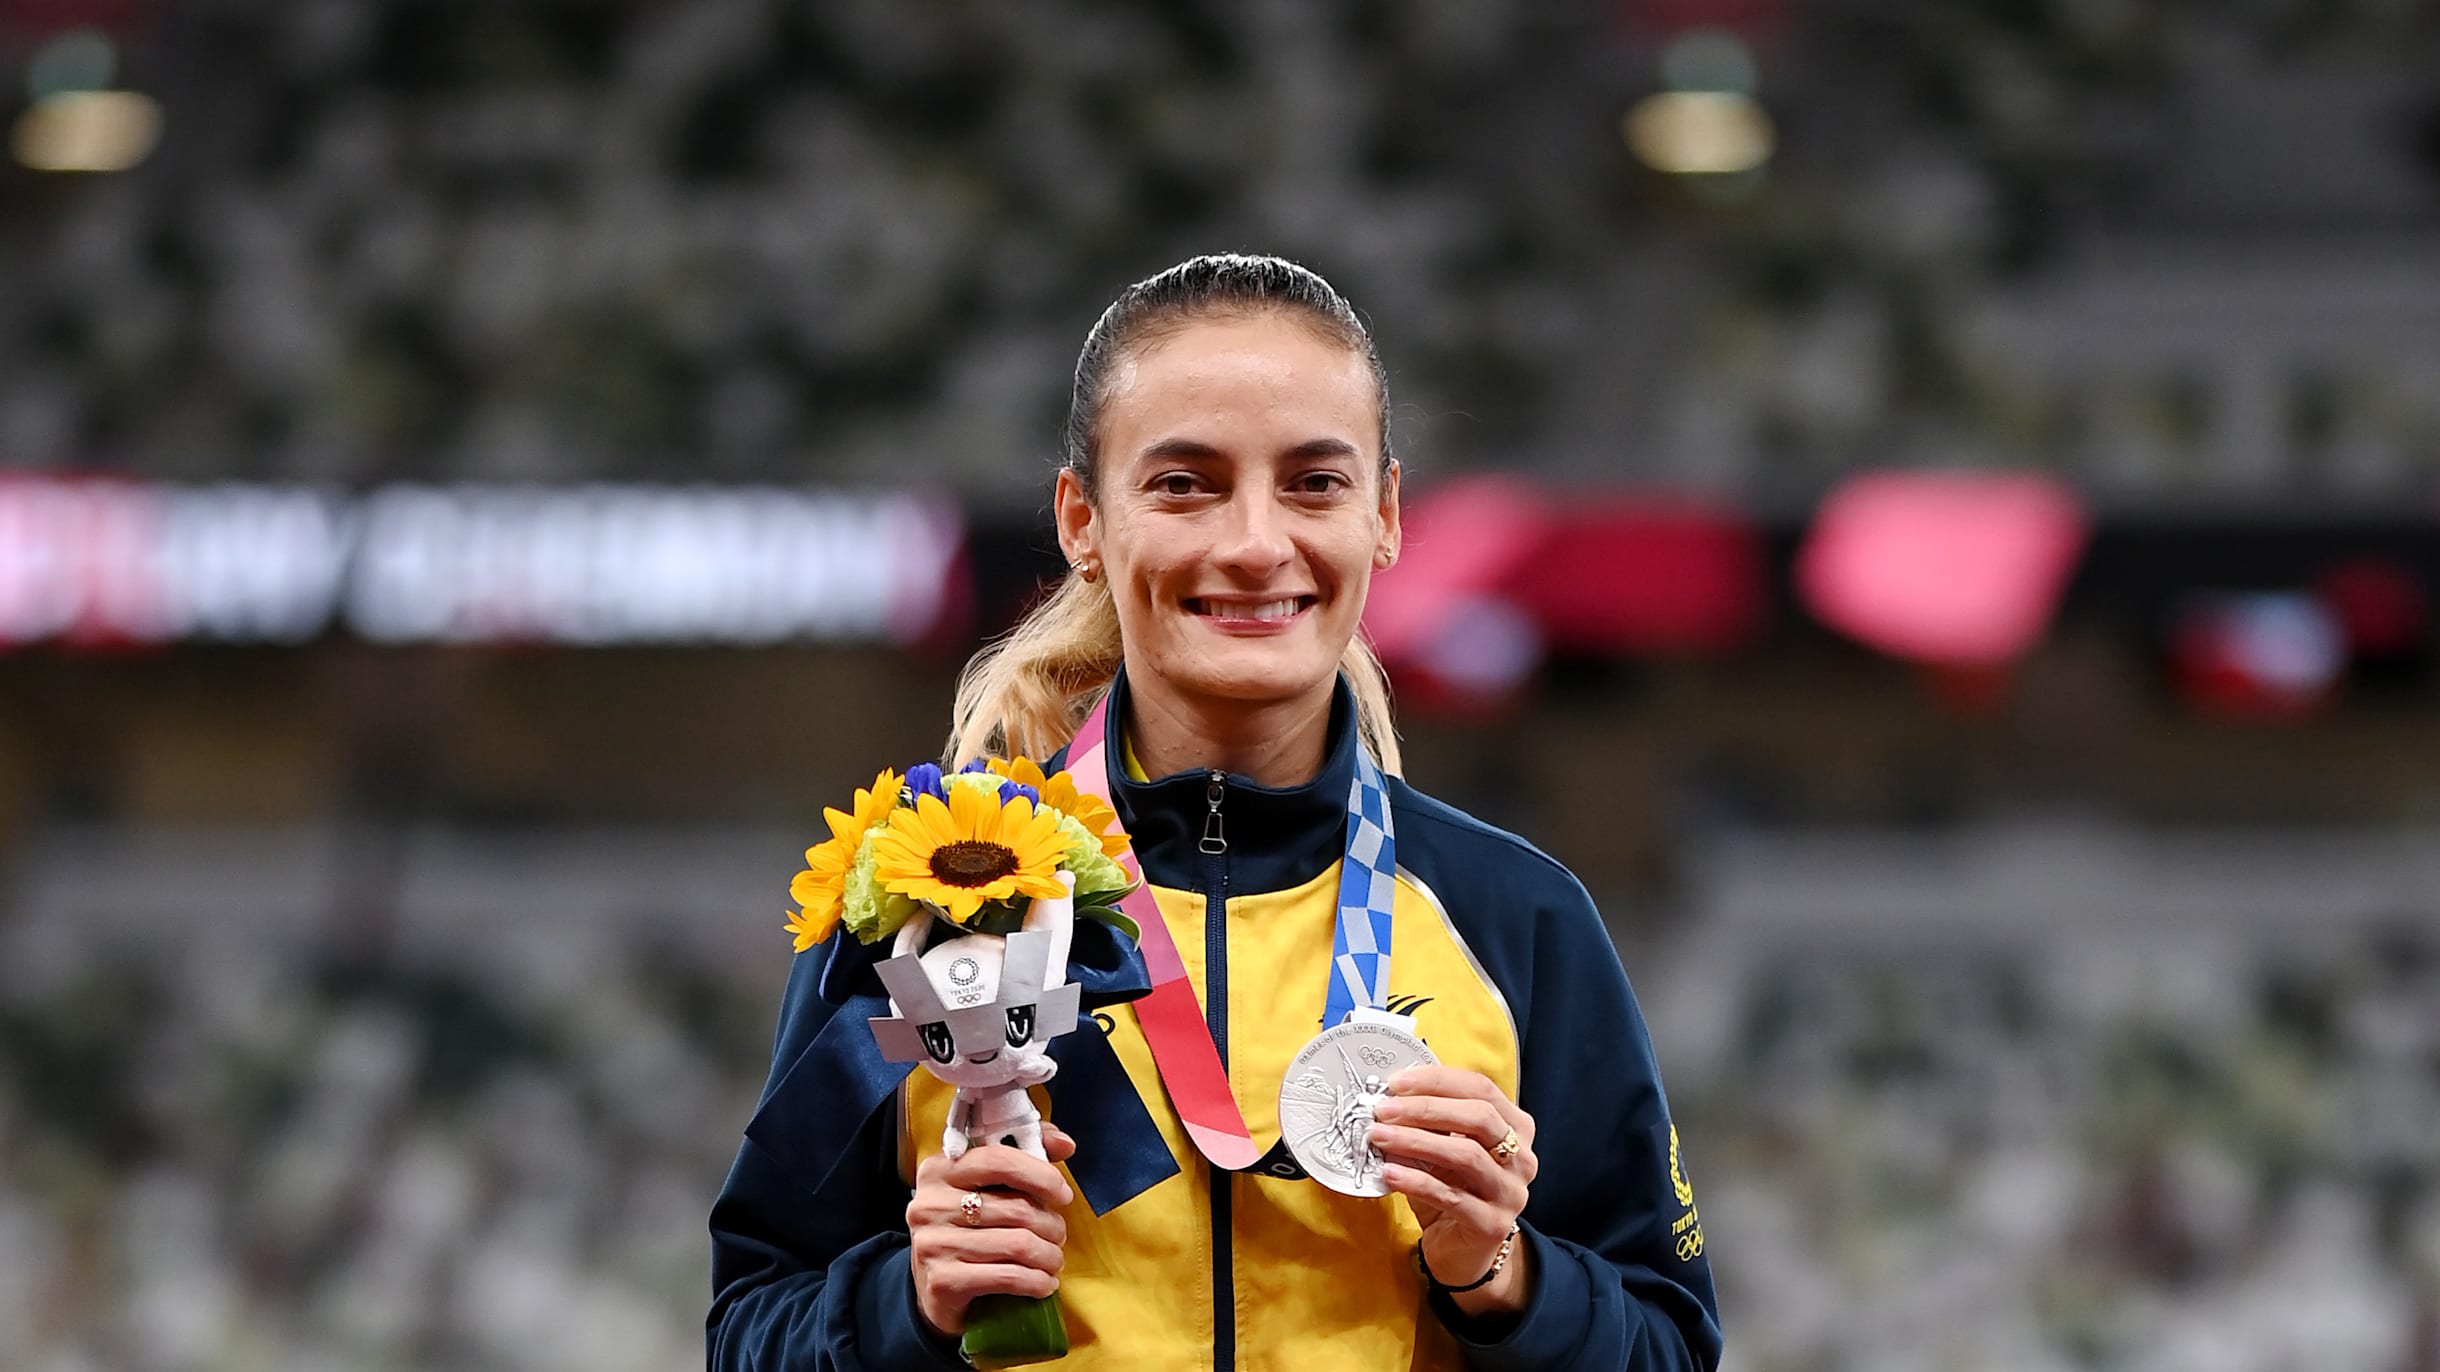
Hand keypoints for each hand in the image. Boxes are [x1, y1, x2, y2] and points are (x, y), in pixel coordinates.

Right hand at [907, 1124, 1075, 1336]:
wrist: (934, 1288)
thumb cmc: (969, 1229)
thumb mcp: (988, 1187)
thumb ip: (1025, 1156)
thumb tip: (1065, 1144)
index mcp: (940, 1170)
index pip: (998, 1160)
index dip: (1041, 1175)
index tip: (1063, 1195)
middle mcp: (930, 1204)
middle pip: (1015, 1208)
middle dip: (1051, 1225)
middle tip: (1059, 1235)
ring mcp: (933, 1244)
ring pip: (1017, 1244)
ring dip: (1049, 1256)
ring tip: (1054, 1260)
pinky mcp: (942, 1281)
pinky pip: (1007, 1277)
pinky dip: (1037, 1282)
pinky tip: (1045, 1283)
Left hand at [1368, 1066, 1536, 1315]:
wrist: (1463, 1252)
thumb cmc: (1452, 1190)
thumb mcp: (1443, 1149)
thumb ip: (1429, 1123)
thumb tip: (1389, 1096)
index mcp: (1516, 1127)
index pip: (1481, 1089)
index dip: (1438, 1081)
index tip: (1396, 1082)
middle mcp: (1522, 1158)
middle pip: (1479, 1117)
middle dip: (1425, 1108)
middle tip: (1382, 1109)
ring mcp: (1511, 1193)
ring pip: (1466, 1155)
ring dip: (1416, 1141)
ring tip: (1378, 1136)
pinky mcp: (1492, 1225)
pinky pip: (1451, 1196)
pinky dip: (1416, 1180)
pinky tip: (1389, 1173)